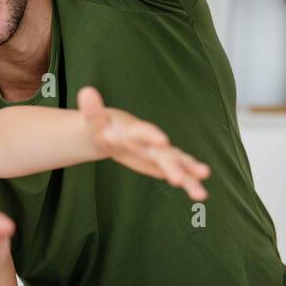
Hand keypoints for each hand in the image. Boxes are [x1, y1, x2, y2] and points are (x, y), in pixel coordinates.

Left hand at [78, 87, 209, 200]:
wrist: (113, 130)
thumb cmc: (103, 126)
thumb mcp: (94, 121)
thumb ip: (92, 110)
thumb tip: (85, 92)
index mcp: (134, 130)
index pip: (143, 131)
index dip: (151, 135)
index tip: (161, 140)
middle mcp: (152, 141)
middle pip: (163, 153)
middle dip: (171, 165)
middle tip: (177, 179)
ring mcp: (160, 152)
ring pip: (177, 163)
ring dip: (188, 175)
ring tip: (200, 194)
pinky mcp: (162, 164)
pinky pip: (179, 173)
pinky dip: (189, 182)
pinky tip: (200, 193)